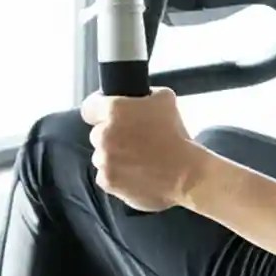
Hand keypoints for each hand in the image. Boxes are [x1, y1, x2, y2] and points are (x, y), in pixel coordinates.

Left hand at [80, 88, 207, 211]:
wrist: (186, 175)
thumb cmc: (177, 138)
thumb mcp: (166, 100)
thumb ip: (145, 94)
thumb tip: (138, 96)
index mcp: (115, 110)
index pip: (89, 107)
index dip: (98, 110)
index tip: (106, 115)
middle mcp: (104, 134)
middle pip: (98, 133)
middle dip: (112, 135)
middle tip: (134, 140)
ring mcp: (103, 160)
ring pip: (102, 155)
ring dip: (114, 156)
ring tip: (138, 159)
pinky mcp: (107, 181)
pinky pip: (106, 175)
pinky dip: (118, 175)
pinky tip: (137, 173)